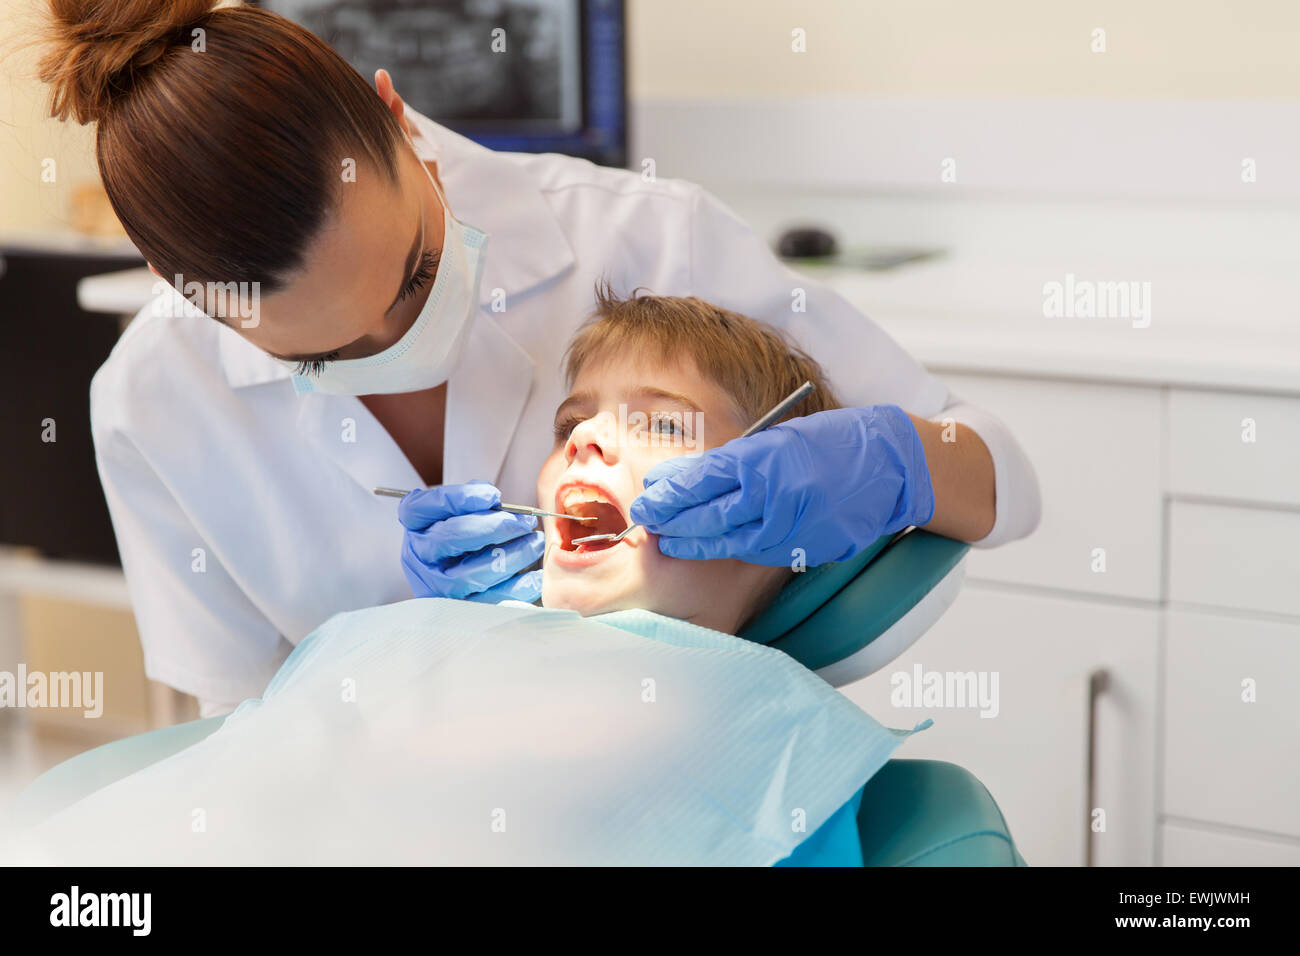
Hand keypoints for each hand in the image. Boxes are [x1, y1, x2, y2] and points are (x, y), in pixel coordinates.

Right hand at [399, 481, 543, 602]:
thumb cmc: (459, 532)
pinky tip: (535, 576)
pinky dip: (517, 590)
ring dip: (512, 556)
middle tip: (524, 522)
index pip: (423, 507)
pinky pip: (490, 602)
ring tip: (534, 543)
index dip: (461, 499)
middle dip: (495, 527)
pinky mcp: (458, 610)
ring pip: (472, 574)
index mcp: (415, 525)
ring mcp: (435, 586)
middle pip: (452, 538)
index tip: (493, 495)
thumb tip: (493, 499)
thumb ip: (471, 499)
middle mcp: (418, 556)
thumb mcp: (456, 510)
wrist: (451, 572)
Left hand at [627, 405, 935, 566]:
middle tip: (643, 520)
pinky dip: (728, 547)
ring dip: (692, 541)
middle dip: (670, 520)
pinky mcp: (803, 549)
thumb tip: (685, 479)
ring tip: (667, 539)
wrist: (891, 467)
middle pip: (706, 515)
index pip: (701, 481)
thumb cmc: (833, 442)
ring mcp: (789, 528)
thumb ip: (734, 462)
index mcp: (763, 461)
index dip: (669, 493)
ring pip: (727, 541)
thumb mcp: (777, 439)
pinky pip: (755, 551)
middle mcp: (772, 497)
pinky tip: (708, 545)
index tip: (647, 496)